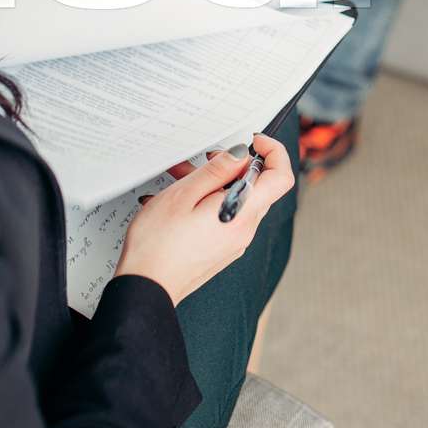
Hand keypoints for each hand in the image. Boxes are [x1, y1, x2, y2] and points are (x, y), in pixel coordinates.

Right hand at [114, 133, 295, 305]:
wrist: (146, 286)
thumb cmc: (159, 244)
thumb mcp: (184, 195)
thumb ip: (217, 171)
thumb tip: (240, 154)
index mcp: (242, 214)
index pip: (281, 177)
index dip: (274, 152)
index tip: (254, 141)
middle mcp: (244, 230)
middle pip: (257, 187)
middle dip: (234, 166)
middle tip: (208, 157)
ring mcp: (234, 241)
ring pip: (237, 199)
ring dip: (215, 182)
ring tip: (182, 176)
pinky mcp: (222, 248)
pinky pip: (226, 215)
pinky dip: (209, 200)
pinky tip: (181, 199)